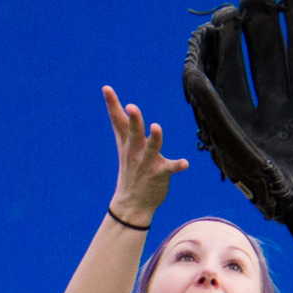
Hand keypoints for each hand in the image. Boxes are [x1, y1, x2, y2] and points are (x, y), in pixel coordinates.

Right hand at [104, 86, 188, 223]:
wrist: (132, 204)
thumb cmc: (130, 170)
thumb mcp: (124, 147)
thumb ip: (124, 127)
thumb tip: (123, 105)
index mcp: (127, 142)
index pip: (117, 120)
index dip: (112, 104)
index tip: (107, 88)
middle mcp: (135, 150)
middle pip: (134, 132)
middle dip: (133, 120)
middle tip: (131, 107)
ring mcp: (147, 162)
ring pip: (151, 147)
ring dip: (154, 138)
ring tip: (156, 127)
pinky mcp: (160, 173)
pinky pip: (170, 168)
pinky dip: (177, 165)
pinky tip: (185, 163)